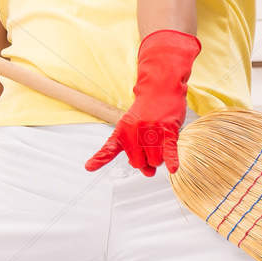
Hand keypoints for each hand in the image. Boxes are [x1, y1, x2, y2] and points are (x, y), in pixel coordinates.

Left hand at [85, 29, 201, 175]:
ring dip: (160, 158)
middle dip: (146, 162)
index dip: (99, 159)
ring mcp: (151, 131)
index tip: (89, 167)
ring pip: (155, 161)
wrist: (160, 88)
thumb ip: (135, 149)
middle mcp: (134, 132)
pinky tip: (172, 168)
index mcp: (122, 131)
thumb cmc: (147, 110)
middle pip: (139, 164)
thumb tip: (148, 172)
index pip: (109, 148)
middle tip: (150, 149)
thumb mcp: (132, 125)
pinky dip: (171, 160)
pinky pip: (169, 151)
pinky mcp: (168, 130)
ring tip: (160, 142)